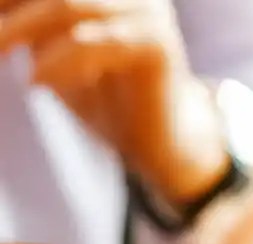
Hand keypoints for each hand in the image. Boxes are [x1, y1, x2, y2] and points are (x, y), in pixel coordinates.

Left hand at [0, 0, 228, 206]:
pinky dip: (56, 62)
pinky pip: (92, 43)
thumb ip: (29, 18)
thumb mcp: (50, 44)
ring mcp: (149, 11)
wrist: (153, 141)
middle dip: (13, 10)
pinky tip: (35, 82)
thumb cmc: (98, 93)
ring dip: (20, 30)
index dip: (11, 0)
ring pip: (68, 7)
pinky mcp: (158, 43)